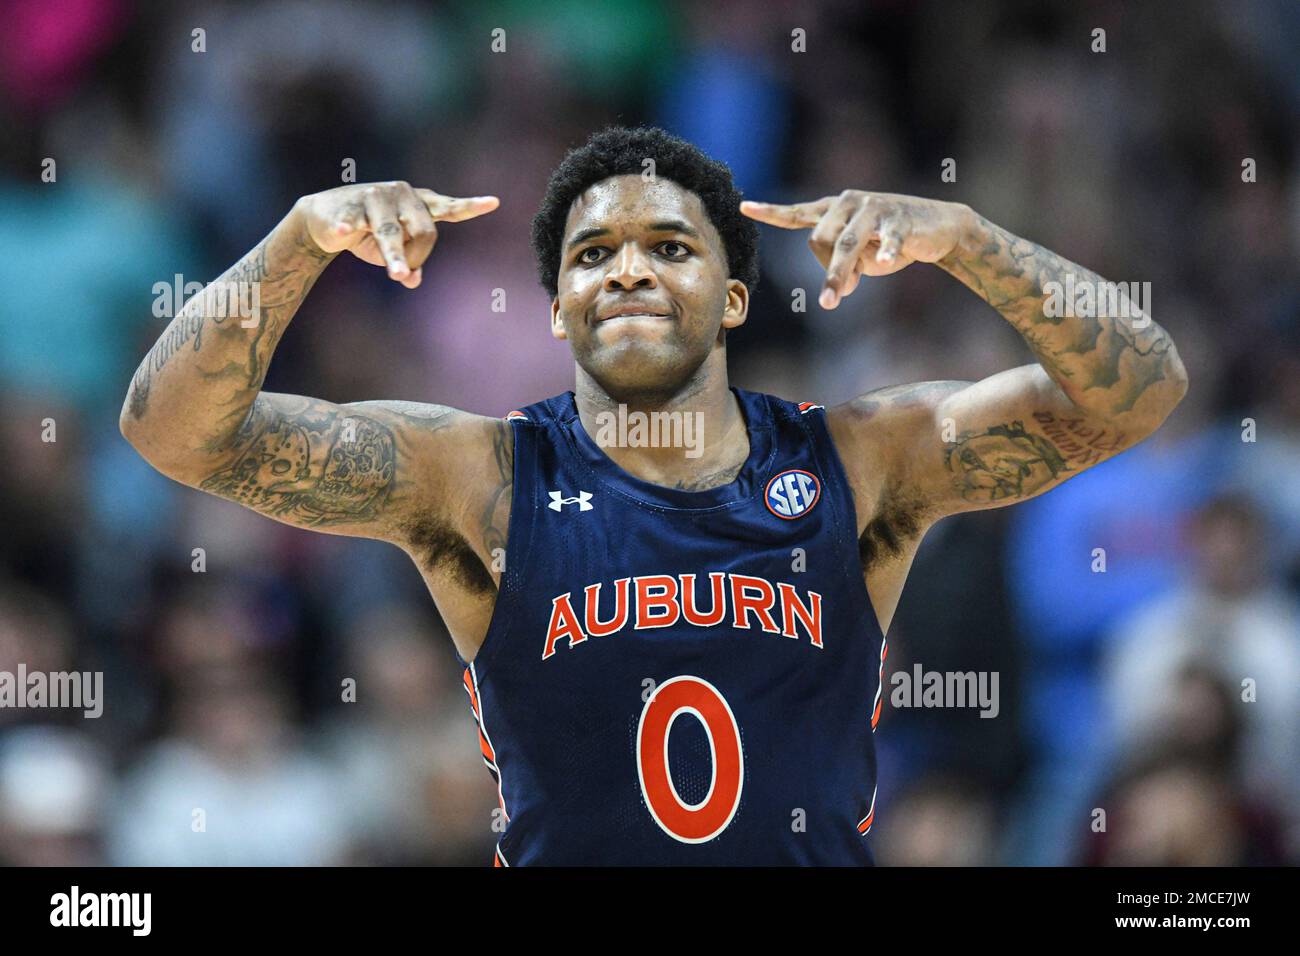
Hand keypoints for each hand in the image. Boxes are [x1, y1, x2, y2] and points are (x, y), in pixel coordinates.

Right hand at [294, 182, 498, 288]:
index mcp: (418, 203)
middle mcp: (402, 194)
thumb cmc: (368, 234)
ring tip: (398, 275)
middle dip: (418, 256)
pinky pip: (354, 220)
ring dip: (396, 257)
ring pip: (393, 232)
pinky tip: (345, 230)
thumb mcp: (392, 251)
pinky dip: (349, 227)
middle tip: (404, 273)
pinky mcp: (350, 206)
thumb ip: (410, 262)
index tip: (493, 202)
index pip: (448, 207)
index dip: (469, 207)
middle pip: (425, 231)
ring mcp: (375, 197)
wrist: (323, 218)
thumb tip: (414, 280)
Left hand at [740, 191, 972, 307]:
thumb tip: (838, 288)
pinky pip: (887, 239)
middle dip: (826, 270)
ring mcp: (874, 208)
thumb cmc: (890, 242)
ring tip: (834, 301)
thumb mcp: (860, 259)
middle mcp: (849, 202)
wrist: (938, 227)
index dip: (772, 212)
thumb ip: (841, 270)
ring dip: (839, 275)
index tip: (745, 207)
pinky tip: (885, 261)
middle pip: (819, 240)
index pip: (797, 213)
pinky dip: (885, 251)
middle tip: (846, 288)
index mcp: (835, 209)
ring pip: (845, 243)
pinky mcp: (900, 218)